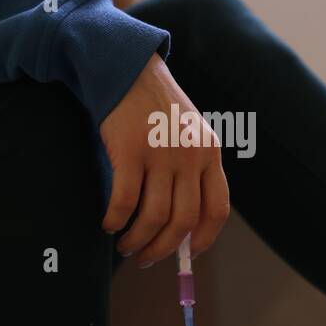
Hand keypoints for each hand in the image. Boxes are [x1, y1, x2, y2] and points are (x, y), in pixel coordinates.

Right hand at [100, 54, 230, 264]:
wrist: (126, 67)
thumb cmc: (153, 106)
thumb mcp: (186, 132)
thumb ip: (189, 170)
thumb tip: (179, 226)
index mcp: (210, 152)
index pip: (217, 209)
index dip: (204, 241)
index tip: (188, 255)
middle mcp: (190, 155)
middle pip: (184, 220)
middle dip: (165, 249)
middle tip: (147, 258)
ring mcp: (161, 153)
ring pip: (155, 217)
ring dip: (138, 240)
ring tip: (126, 245)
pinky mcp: (130, 150)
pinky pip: (125, 201)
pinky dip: (116, 220)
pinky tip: (108, 224)